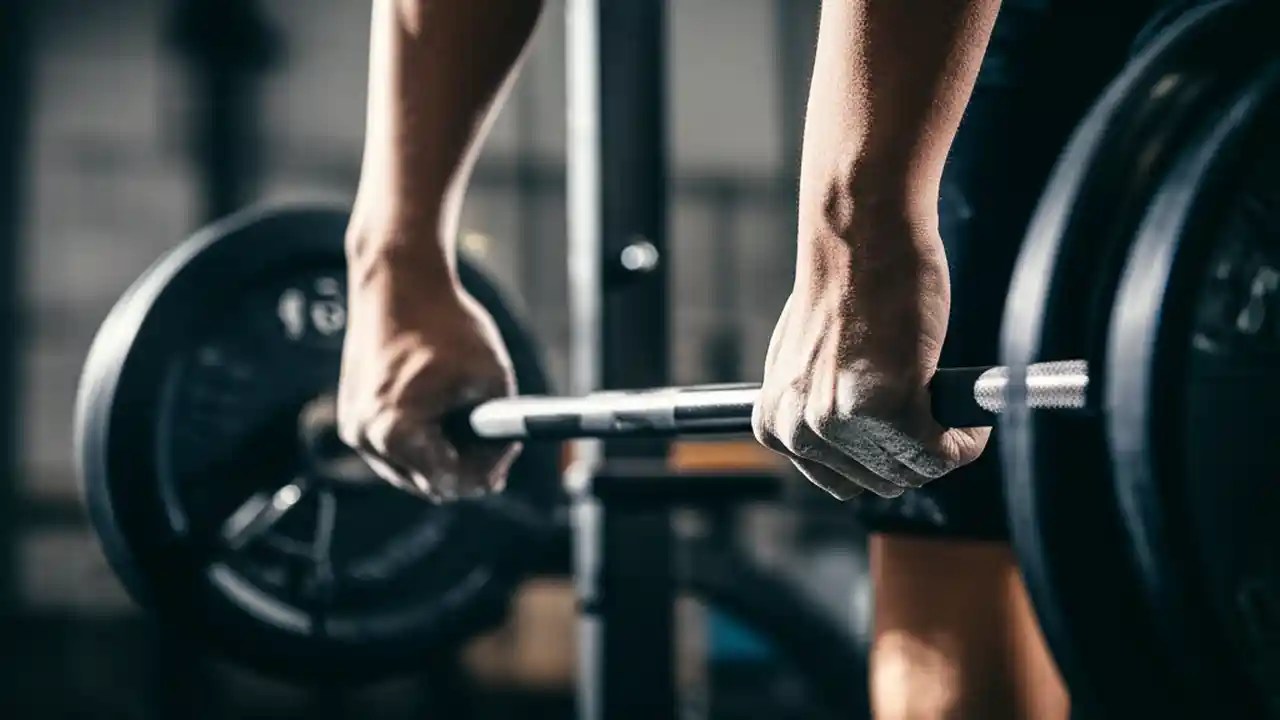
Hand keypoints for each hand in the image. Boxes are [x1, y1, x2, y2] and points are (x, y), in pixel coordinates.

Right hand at [337, 243, 519, 501]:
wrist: (399, 280)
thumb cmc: (447, 324)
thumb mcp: (493, 378)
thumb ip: (500, 432)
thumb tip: (495, 471)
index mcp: (397, 432)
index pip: (451, 482)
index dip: (488, 469)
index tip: (507, 447)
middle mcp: (366, 437)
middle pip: (427, 483)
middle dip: (464, 466)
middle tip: (495, 444)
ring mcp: (352, 428)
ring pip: (409, 470)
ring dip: (441, 454)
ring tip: (466, 418)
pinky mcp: (348, 415)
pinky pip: (392, 447)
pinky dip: (419, 439)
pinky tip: (439, 409)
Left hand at [752, 224, 988, 498]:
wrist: (860, 237)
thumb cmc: (844, 287)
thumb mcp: (808, 364)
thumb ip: (821, 411)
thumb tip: (861, 447)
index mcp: (775, 425)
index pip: (842, 483)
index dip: (882, 459)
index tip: (905, 432)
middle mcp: (799, 432)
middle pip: (882, 482)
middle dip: (916, 452)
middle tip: (933, 410)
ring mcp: (841, 424)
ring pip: (916, 470)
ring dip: (944, 442)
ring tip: (945, 398)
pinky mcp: (889, 410)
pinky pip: (947, 453)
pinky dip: (968, 436)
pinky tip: (965, 406)